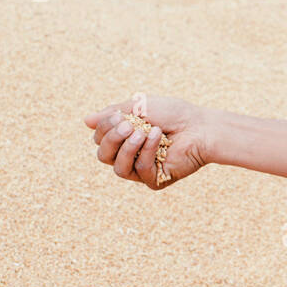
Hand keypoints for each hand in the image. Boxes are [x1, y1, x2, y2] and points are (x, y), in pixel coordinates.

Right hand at [83, 95, 219, 189]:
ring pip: (117, 168)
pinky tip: (158, 137)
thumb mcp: (139, 106)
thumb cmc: (173, 113)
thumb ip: (112, 114)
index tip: (120, 116)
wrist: (200, 125)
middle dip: (112, 138)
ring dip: (127, 148)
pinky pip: (140, 171)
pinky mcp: (156, 180)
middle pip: (103, 155)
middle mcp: (130, 155)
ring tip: (142, 132)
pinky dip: (147, 151)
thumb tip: (86, 121)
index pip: (99, 139)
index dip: (104, 128)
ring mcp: (142, 170)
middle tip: (129, 124)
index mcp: (124, 138)